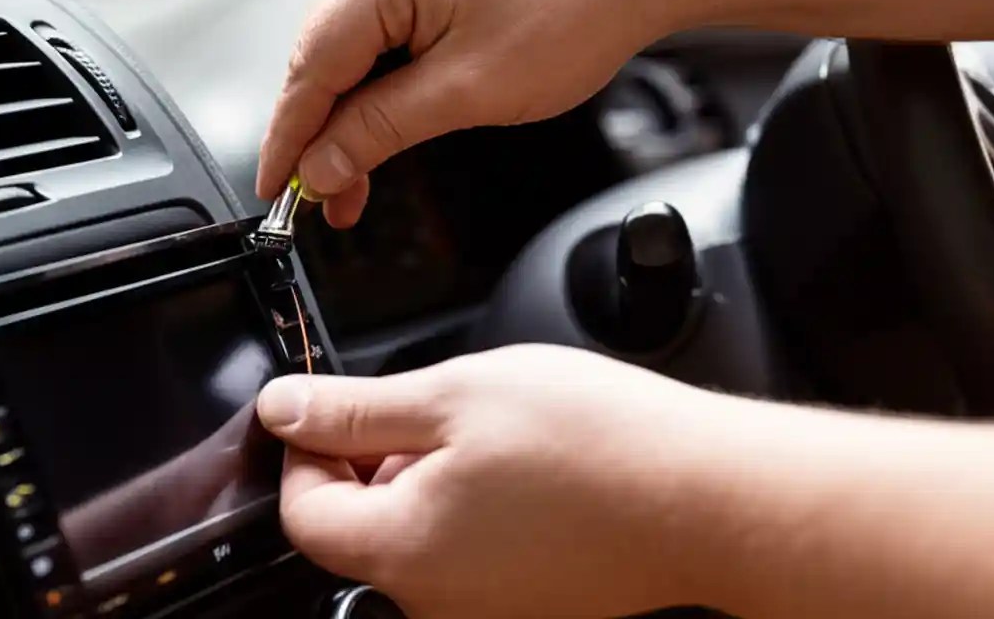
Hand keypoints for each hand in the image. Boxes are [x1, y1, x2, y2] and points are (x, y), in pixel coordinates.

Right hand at [256, 0, 673, 226]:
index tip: (275, 187)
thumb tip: (322, 165)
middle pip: (324, 59)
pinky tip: (378, 129)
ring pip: (350, 52)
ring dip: (350, 117)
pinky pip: (379, 35)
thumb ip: (381, 131)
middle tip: (325, 199)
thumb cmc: (572, 13)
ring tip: (354, 180)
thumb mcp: (467, 93)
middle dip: (321, 137)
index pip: (312, 67)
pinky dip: (377, 87)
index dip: (290, 137)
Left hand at [256, 345, 713, 618]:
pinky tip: (528, 474)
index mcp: (400, 551)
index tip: (339, 409)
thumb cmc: (598, 443)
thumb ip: (353, 412)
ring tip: (494, 437)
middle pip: (360, 531)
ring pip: (420, 539)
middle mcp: (434, 603)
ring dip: (431, 482)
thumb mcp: (454, 396)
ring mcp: (486, 613)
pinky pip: (472, 559)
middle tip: (434, 410)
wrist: (711, 498)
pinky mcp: (530, 608)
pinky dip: (478, 512)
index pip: (301, 513)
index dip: (309, 450)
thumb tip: (281, 411)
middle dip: (375, 463)